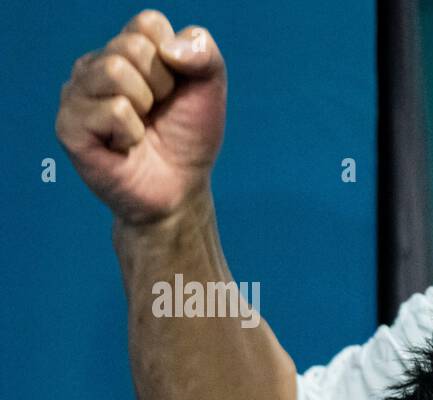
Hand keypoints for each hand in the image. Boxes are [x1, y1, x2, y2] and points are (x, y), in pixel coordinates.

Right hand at [55, 10, 225, 224]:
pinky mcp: (69, 125)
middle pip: (132, 47)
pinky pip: (113, 111)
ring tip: (140, 128)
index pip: (148, 24)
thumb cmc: (187, 137)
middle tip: (156, 113)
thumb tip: (169, 48)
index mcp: (125, 49)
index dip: (174, 61)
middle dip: (161, 85)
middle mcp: (94, 65)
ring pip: (116, 72)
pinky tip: (124, 146)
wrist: (179, 189)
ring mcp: (76, 93)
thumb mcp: (209, 88)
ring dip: (144, 107)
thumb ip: (203, 52)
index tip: (173, 91)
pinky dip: (132, 134)